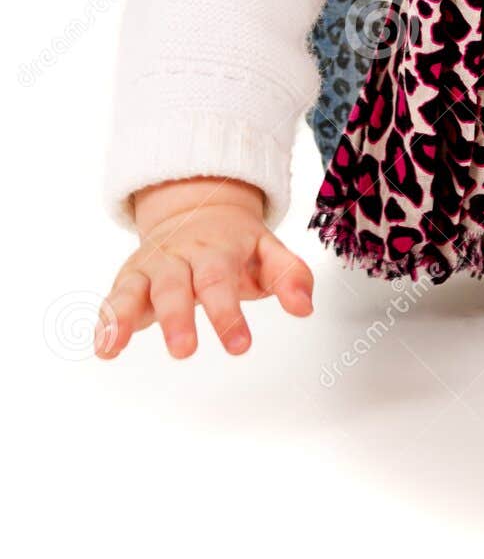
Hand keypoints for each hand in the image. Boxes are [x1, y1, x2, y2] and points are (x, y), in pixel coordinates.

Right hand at [94, 176, 313, 359]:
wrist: (196, 206)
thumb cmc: (236, 244)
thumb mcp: (268, 250)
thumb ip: (290, 275)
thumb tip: (305, 307)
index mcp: (216, 249)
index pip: (220, 281)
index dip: (228, 314)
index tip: (239, 346)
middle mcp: (179, 256)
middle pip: (175, 286)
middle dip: (177, 319)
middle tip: (183, 351)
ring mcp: (151, 267)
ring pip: (136, 289)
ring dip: (124, 317)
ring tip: (114, 345)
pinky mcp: (129, 280)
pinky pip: (114, 299)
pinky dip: (106, 321)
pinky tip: (103, 347)